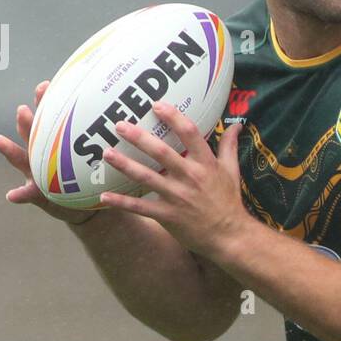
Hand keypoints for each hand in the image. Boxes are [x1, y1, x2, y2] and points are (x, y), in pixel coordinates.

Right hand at [0, 81, 97, 225]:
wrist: (87, 206)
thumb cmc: (90, 176)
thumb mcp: (97, 155)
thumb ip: (103, 136)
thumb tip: (123, 108)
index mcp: (54, 143)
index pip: (49, 118)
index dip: (45, 101)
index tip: (46, 86)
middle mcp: (41, 154)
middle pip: (32, 134)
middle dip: (26, 122)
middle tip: (22, 109)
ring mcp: (35, 173)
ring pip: (22, 158)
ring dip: (10, 150)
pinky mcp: (37, 194)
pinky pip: (27, 194)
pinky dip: (20, 194)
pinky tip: (12, 194)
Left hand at [98, 102, 249, 257]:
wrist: (229, 235)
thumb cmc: (229, 201)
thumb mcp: (232, 171)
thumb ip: (229, 146)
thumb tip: (237, 124)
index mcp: (206, 164)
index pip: (190, 134)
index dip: (173, 117)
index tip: (157, 105)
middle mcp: (190, 177)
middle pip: (162, 152)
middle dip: (139, 137)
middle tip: (119, 125)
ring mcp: (177, 196)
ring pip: (146, 177)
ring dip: (125, 164)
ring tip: (106, 153)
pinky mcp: (167, 215)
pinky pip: (140, 207)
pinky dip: (121, 203)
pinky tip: (103, 197)